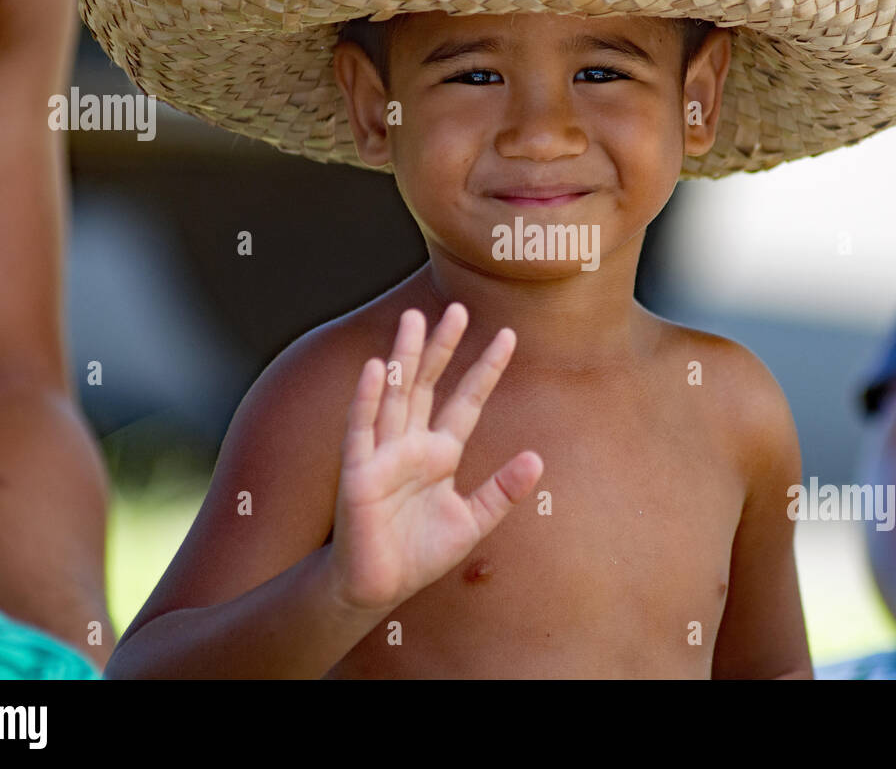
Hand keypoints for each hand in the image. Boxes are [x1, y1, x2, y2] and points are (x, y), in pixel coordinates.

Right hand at [326, 303, 542, 613]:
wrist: (376, 587)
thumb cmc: (419, 554)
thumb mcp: (472, 522)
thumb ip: (501, 491)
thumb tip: (537, 459)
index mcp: (440, 454)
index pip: (467, 402)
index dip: (485, 370)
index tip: (508, 335)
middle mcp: (411, 445)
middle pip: (430, 385)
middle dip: (443, 347)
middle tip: (458, 308)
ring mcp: (383, 455)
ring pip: (396, 396)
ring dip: (404, 358)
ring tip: (413, 320)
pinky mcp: (358, 473)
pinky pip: (361, 430)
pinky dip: (368, 399)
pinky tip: (375, 368)